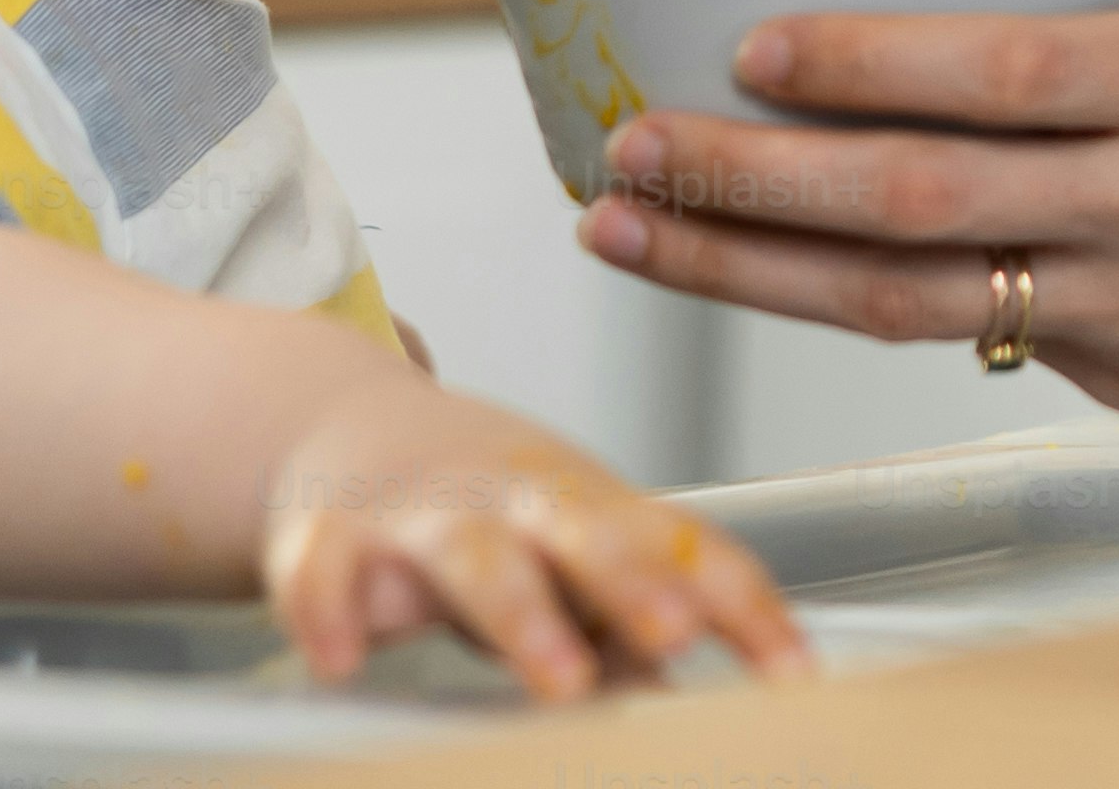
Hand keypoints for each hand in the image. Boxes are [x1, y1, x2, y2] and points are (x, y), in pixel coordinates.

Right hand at [260, 386, 810, 700]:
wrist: (345, 423)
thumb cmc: (487, 507)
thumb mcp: (576, 549)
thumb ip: (638, 617)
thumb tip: (707, 696)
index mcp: (593, 506)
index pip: (686, 551)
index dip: (744, 610)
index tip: (794, 674)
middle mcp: (516, 501)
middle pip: (585, 531)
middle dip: (633, 582)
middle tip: (675, 634)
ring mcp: (425, 514)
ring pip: (474, 555)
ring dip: (519, 614)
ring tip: (558, 678)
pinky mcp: (329, 537)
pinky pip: (324, 571)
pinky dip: (331, 610)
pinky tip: (344, 660)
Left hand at [577, 0, 1118, 449]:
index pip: (988, 74)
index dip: (851, 69)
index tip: (740, 51)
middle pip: (910, 205)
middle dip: (739, 185)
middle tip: (618, 160)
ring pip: (912, 302)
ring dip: (754, 272)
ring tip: (639, 235)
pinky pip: (1000, 348)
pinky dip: (890, 312)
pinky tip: (794, 282)